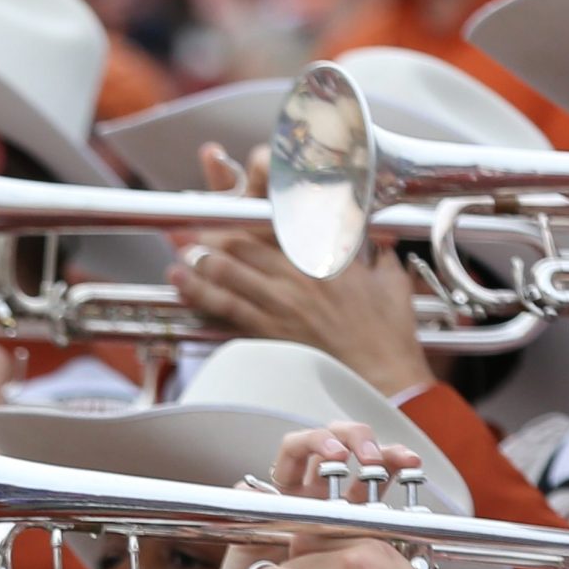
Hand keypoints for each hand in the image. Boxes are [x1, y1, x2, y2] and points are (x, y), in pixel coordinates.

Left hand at [171, 228, 435, 397]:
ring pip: (230, 268)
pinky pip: (227, 306)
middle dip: (216, 226)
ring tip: (178, 242)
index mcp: (329, 254)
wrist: (384, 374)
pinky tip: (180, 279)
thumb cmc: (389, 331)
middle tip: (192, 215)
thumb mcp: (391, 279)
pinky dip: (199, 291)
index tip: (239, 193)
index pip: (284, 221)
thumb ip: (379, 251)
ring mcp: (282, 301)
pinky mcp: (270, 329)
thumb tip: (380, 236)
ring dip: (200, 253)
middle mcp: (300, 273)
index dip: (256, 207)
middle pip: (247, 239)